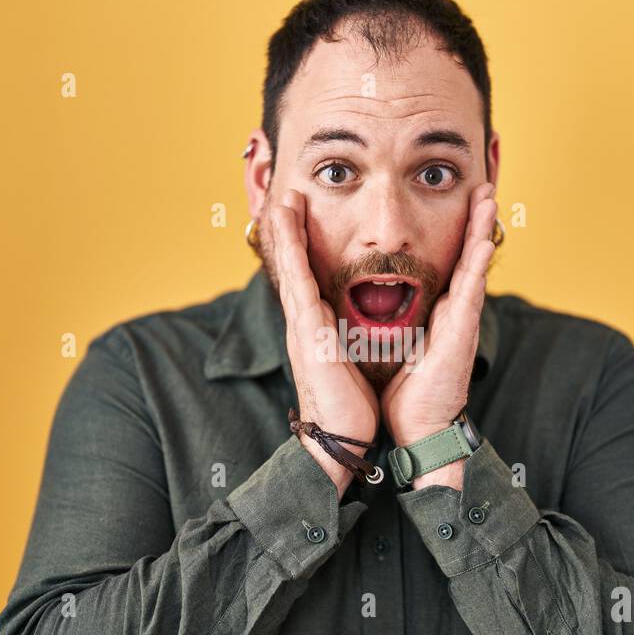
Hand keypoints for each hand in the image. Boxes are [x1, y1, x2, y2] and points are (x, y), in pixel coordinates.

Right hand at [269, 189, 379, 496]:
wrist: (341, 437)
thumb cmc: (349, 405)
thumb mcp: (349, 361)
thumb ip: (345, 338)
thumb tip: (348, 324)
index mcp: (315, 328)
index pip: (305, 277)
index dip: (301, 248)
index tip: (301, 219)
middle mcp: (303, 323)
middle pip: (292, 267)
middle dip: (287, 232)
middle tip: (285, 197)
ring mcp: (301, 326)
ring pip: (291, 269)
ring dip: (285, 233)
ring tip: (283, 202)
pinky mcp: (307, 332)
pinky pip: (298, 283)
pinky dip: (292, 253)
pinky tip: (289, 231)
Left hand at [380, 182, 496, 484]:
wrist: (418, 430)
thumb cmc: (405, 394)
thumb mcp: (392, 346)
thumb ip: (391, 321)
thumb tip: (371, 303)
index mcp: (436, 314)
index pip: (447, 264)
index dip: (455, 234)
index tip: (459, 203)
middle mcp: (452, 312)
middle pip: (467, 256)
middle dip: (474, 221)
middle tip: (482, 186)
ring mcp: (460, 322)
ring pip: (474, 266)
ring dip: (481, 230)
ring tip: (488, 197)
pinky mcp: (460, 334)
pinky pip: (470, 292)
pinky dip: (478, 264)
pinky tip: (483, 239)